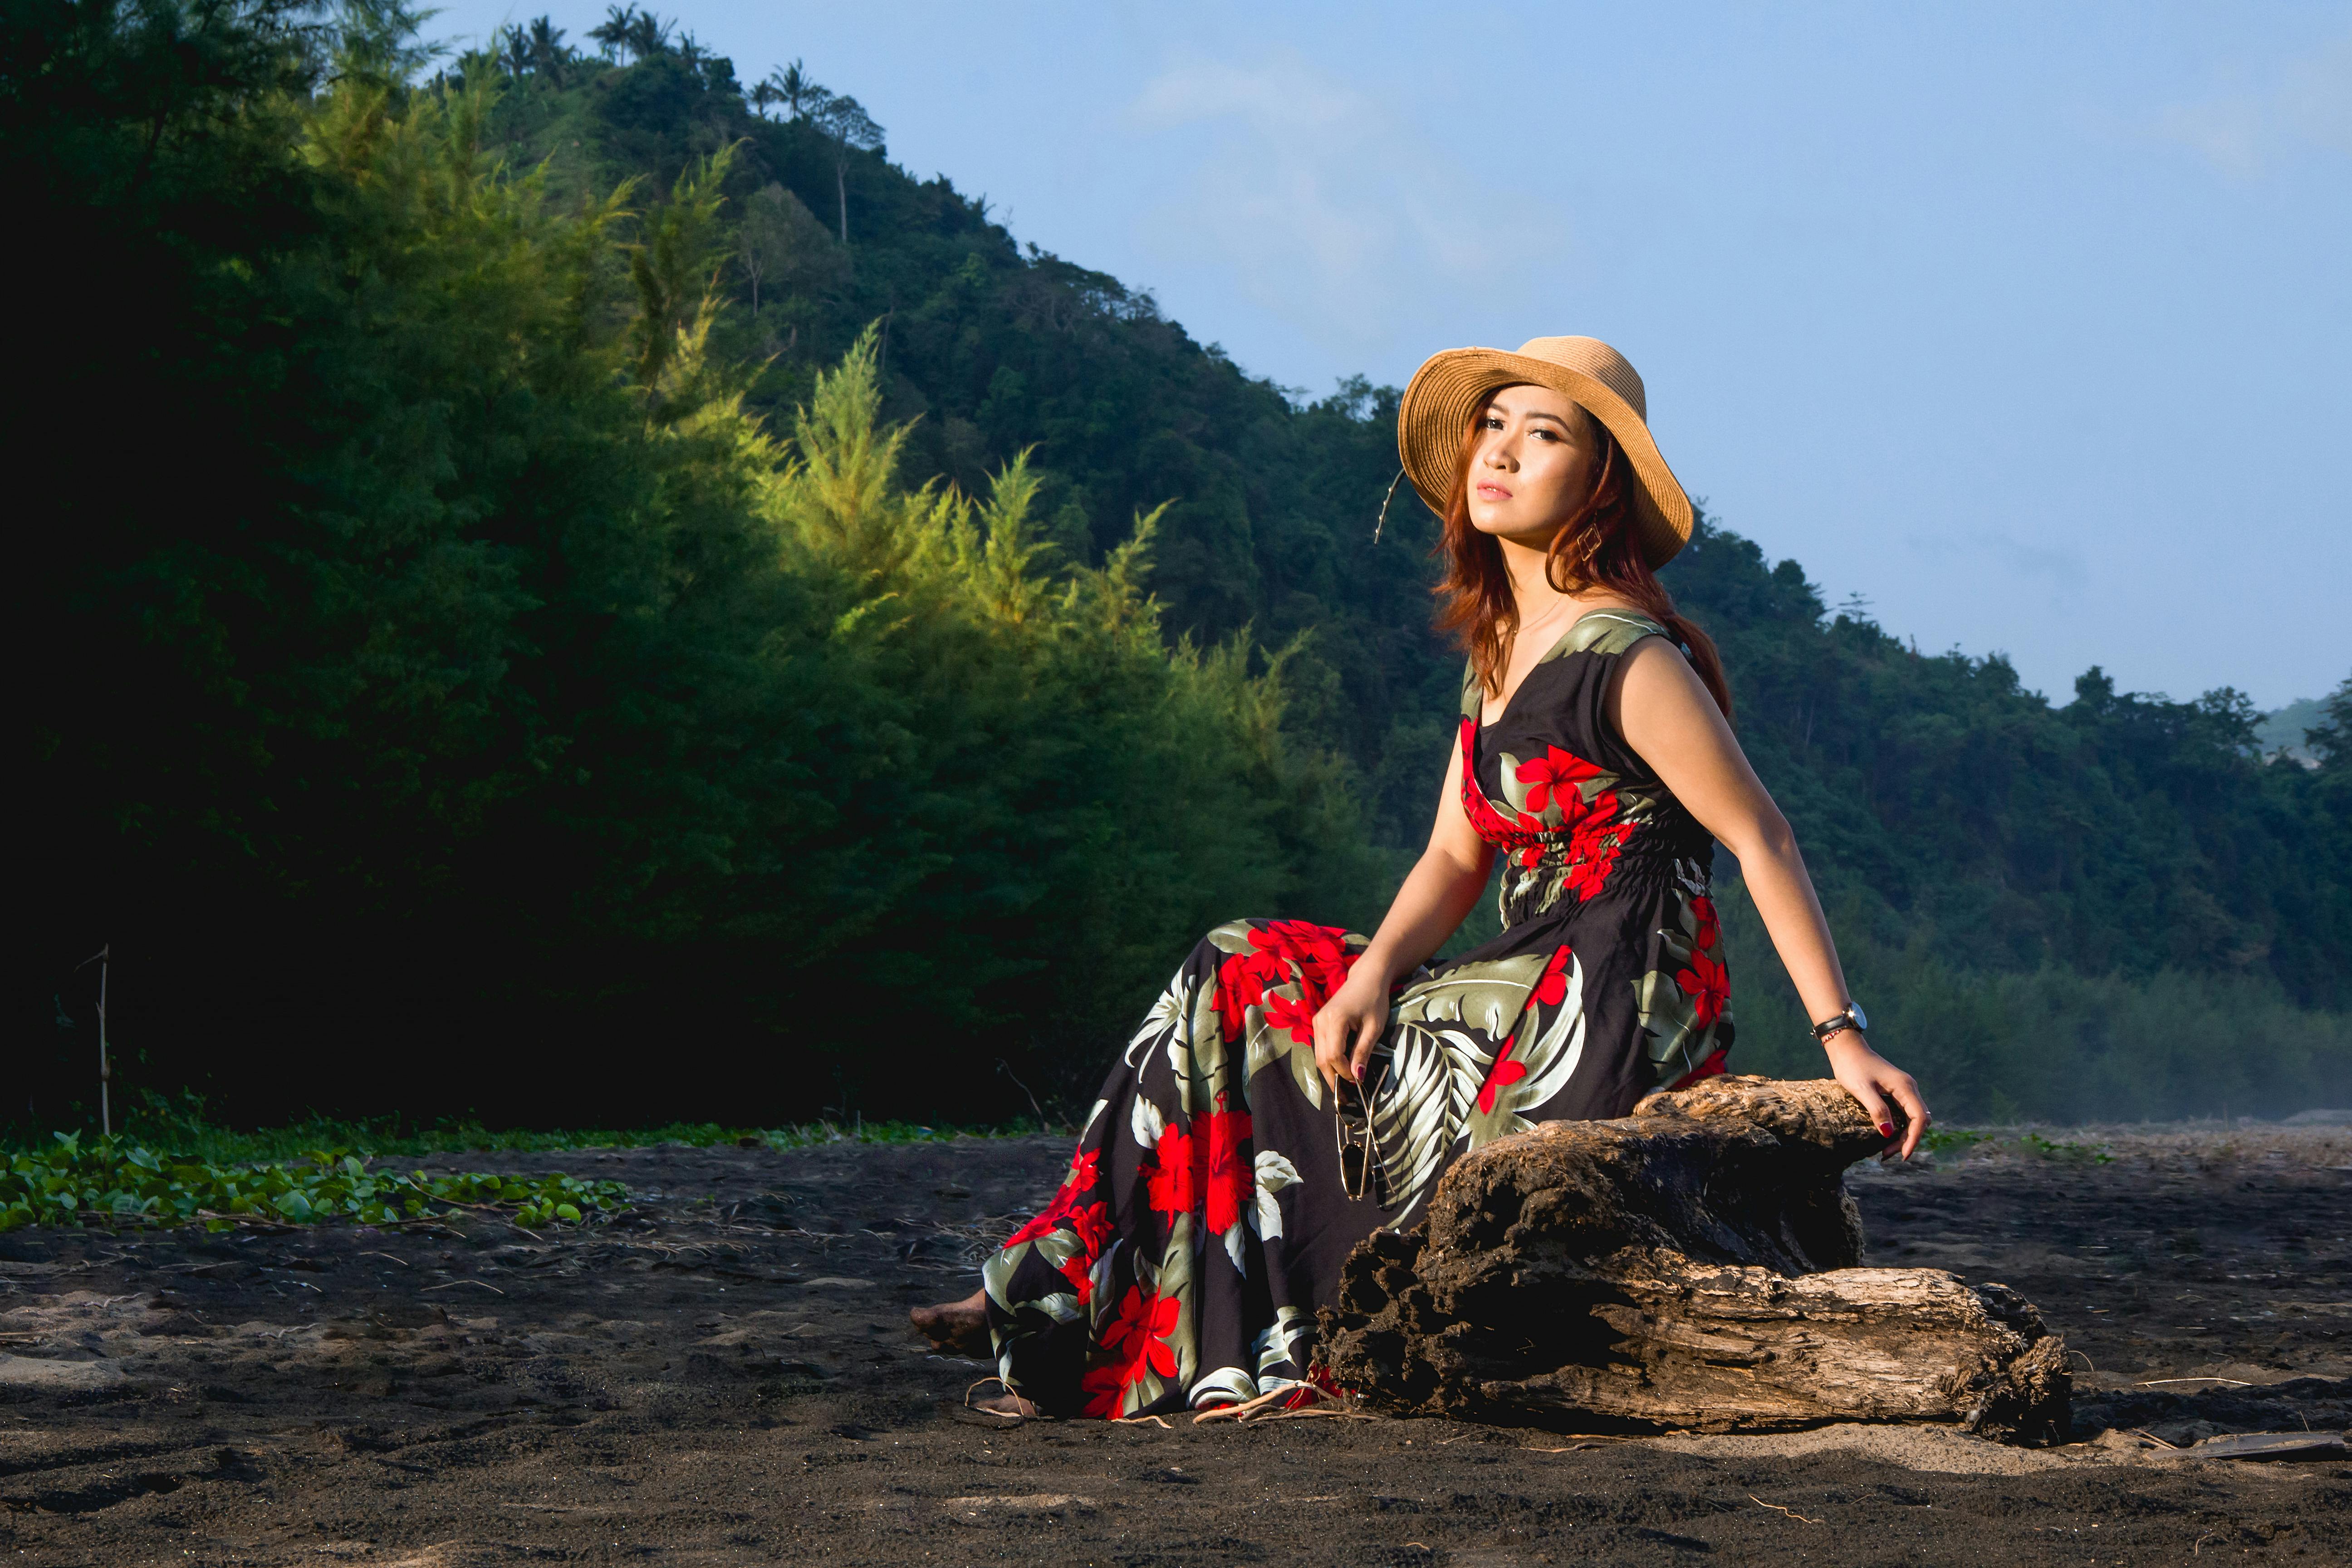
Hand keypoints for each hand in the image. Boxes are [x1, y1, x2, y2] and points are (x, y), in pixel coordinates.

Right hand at [1312, 968, 1389, 1091]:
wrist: (1367, 977)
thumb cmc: (1374, 999)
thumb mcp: (1374, 1027)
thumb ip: (1363, 1051)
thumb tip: (1358, 1077)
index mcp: (1334, 1020)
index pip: (1333, 1056)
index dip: (1344, 1073)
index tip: (1359, 1081)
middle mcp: (1320, 1021)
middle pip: (1321, 1059)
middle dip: (1334, 1078)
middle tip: (1348, 1094)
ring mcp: (1316, 1021)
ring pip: (1318, 1055)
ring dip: (1331, 1071)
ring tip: (1345, 1083)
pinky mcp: (1318, 1022)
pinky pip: (1320, 1047)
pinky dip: (1329, 1060)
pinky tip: (1341, 1067)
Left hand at [1824, 1032, 1929, 1159]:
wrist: (1847, 1049)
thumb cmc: (1852, 1067)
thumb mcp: (1862, 1089)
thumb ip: (1877, 1110)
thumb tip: (1888, 1133)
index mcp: (1905, 1087)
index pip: (1919, 1118)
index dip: (1914, 1138)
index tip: (1903, 1155)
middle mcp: (1909, 1088)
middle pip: (1919, 1121)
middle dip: (1907, 1140)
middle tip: (1887, 1154)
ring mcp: (1904, 1090)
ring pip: (1912, 1118)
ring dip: (1903, 1135)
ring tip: (1885, 1151)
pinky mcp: (1896, 1091)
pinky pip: (1904, 1113)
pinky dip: (1898, 1127)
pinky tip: (1886, 1136)